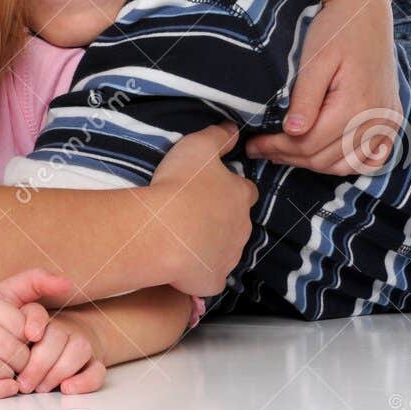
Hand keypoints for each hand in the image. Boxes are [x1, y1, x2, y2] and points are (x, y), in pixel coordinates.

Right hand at [0, 268, 73, 399]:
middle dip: (23, 359)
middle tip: (21, 360)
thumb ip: (34, 283)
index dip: (29, 337)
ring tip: (9, 370)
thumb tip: (68, 284)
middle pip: (10, 349)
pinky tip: (4, 385)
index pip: (20, 324)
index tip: (26, 339)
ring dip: (10, 375)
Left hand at [17, 310, 106, 394]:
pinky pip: (97, 370)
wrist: (57, 348)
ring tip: (41, 388)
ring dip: (59, 371)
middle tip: (24, 383)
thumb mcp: (5, 338)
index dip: (34, 321)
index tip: (30, 336)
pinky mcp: (93, 364)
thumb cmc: (22, 349)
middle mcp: (61, 327)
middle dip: (40, 362)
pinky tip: (67, 388)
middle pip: (57, 335)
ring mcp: (79, 344)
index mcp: (36, 318)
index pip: (38, 311)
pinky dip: (85, 381)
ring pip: (79, 349)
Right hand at [149, 124, 256, 297]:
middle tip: (194, 213)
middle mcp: (242, 227)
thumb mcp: (198, 146)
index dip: (231, 188)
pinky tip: (183, 264)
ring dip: (211, 244)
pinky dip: (201, 272)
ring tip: (184, 237)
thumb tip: (232, 129)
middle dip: (222, 219)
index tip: (213, 188)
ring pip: (226, 249)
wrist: (164, 232)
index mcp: (241, 196)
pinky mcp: (213, 280)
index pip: (246, 191)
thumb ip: (218, 136)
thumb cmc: (181, 185)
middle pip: (238, 222)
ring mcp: (229, 256)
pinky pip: (210, 276)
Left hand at [245, 0, 399, 174]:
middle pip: (325, 158)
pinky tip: (323, 156)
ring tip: (284, 153)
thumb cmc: (336, 29)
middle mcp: (377, 118)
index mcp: (356, 103)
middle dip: (290, 157)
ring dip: (313, 164)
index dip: (278, 148)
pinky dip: (347, 163)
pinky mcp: (391, 119)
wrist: (366, 10)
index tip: (254, 144)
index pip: (310, 143)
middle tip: (262, 149)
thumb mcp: (314, 58)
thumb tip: (293, 132)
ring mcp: (387, 121)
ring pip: (346, 164)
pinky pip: (372, 158)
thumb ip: (305, 96)